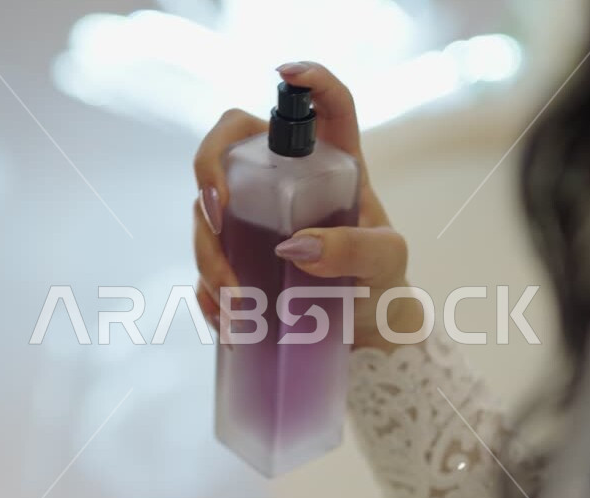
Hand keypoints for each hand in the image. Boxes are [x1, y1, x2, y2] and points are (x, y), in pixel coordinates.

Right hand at [192, 61, 417, 350]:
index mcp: (333, 164)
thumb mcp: (385, 263)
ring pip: (206, 212)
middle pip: (230, 147)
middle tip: (217, 216)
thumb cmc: (383, 282)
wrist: (367, 331)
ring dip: (208, 255)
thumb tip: (296, 246)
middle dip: (209, 171)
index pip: (325, 107)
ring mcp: (253, 216)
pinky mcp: (235, 255)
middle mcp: (285, 180)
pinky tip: (225, 319)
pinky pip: (204, 262)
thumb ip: (355, 249)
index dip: (309, 81)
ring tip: (236, 305)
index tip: (284, 75)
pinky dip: (207, 291)